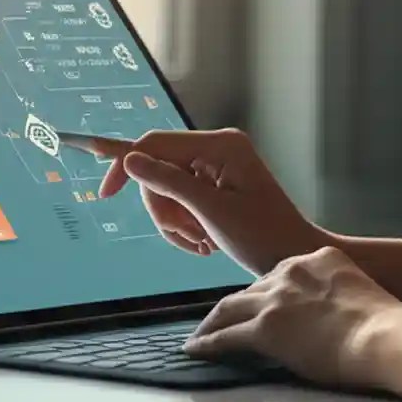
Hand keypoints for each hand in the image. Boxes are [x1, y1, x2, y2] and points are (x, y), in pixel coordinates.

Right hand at [96, 128, 330, 274]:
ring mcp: (216, 166)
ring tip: (199, 242)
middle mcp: (217, 148)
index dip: (127, 166)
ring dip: (175, 221)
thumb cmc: (262, 236)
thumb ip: (169, 182)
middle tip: (185, 234)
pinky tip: (203, 242)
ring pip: (166, 189)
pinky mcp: (215, 185)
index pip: (156, 144)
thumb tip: (130, 161)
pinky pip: (180, 200)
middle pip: (159, 169)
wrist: (295, 258)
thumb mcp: (210, 211)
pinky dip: (184, 224)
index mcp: (220, 145)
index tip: (106, 194)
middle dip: (163, 207)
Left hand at [185, 246, 401, 388]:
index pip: (279, 275)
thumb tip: (333, 313)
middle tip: (222, 319)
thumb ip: (337, 292)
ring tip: (201, 335)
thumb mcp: (359, 290)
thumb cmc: (387, 324)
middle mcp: (291, 271)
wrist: (385, 337)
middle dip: (237, 305)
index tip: (259, 303)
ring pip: (229, 307)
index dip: (266, 292)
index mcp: (317, 259)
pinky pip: (226, 335)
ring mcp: (275, 299)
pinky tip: (196, 349)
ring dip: (212, 323)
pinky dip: (207, 343)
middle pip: (251, 289)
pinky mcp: (265, 328)